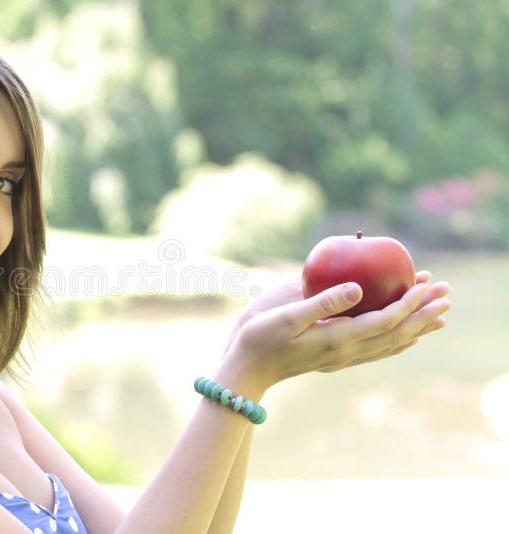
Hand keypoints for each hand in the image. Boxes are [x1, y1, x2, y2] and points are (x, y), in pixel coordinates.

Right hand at [223, 270, 451, 389]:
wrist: (247, 370)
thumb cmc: (260, 338)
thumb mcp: (287, 315)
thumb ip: (323, 302)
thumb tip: (358, 288)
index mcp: (338, 338)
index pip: (385, 319)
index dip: (409, 302)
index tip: (426, 283)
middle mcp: (346, 351)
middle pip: (397, 332)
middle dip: (424, 312)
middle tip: (447, 293)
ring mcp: (342, 358)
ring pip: (391, 344)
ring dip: (417, 327)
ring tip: (439, 315)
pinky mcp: (336, 359)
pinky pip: (377, 351)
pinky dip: (398, 342)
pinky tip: (406, 338)